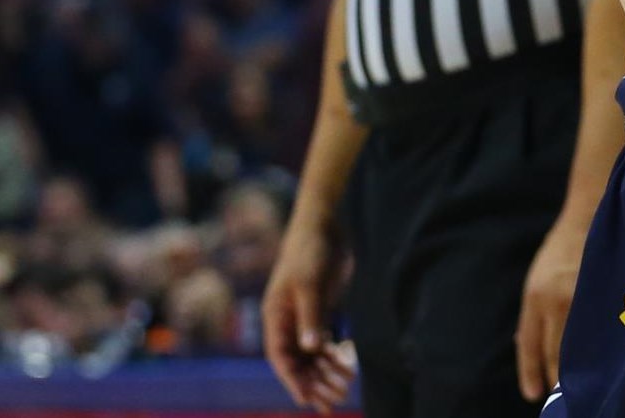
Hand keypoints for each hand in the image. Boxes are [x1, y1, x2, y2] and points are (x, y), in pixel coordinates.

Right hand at [262, 222, 355, 411]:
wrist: (325, 225)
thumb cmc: (311, 251)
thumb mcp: (310, 285)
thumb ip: (311, 316)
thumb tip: (310, 348)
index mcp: (276, 316)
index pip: (281, 357)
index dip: (292, 380)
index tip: (305, 400)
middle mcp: (288, 321)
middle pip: (298, 361)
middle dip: (313, 383)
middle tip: (331, 403)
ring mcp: (305, 316)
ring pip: (312, 355)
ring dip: (326, 373)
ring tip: (343, 391)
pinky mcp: (322, 310)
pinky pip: (325, 342)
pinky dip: (335, 356)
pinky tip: (348, 368)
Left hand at [513, 213, 589, 400]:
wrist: (590, 214)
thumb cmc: (563, 249)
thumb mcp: (537, 280)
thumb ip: (533, 314)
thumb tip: (528, 346)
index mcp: (535, 297)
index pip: (530, 345)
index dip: (531, 373)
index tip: (533, 396)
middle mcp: (557, 301)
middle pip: (556, 354)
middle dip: (558, 380)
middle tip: (563, 398)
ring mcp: (584, 298)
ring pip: (581, 348)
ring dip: (582, 369)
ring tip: (585, 386)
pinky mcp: (607, 294)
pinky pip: (603, 332)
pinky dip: (602, 350)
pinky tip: (606, 361)